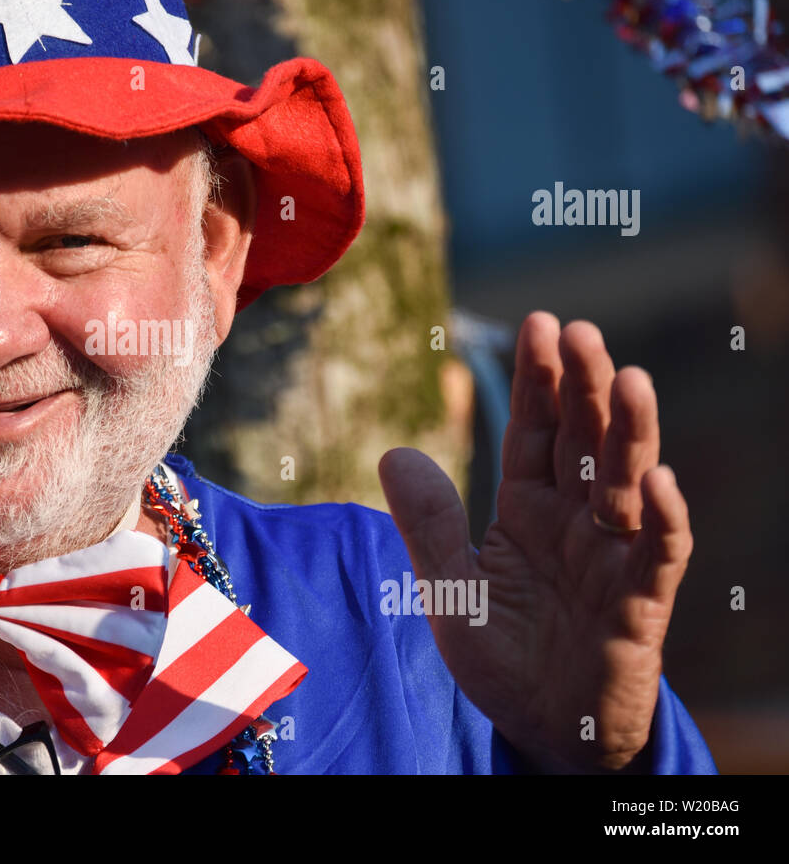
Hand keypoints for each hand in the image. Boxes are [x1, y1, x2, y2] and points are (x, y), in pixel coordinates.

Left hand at [377, 311, 693, 771]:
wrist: (538, 728)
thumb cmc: (500, 654)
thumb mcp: (450, 589)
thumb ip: (428, 525)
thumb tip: (391, 451)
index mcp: (528, 509)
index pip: (536, 432)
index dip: (538, 381)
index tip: (536, 323)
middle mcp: (575, 521)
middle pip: (584, 442)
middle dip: (583, 386)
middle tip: (577, 330)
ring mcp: (611, 558)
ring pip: (626, 484)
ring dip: (630, 433)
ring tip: (629, 378)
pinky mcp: (639, 604)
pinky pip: (657, 556)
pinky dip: (661, 519)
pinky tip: (656, 480)